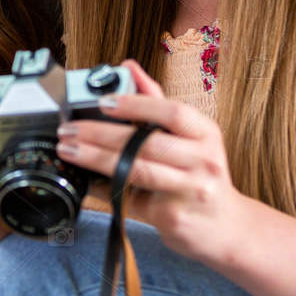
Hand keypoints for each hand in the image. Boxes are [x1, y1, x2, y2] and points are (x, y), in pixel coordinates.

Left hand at [56, 60, 243, 263]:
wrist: (225, 228)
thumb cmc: (201, 176)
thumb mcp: (191, 137)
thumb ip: (157, 103)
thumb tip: (128, 67)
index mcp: (206, 134)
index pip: (172, 113)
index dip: (137, 105)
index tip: (104, 101)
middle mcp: (203, 160)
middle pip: (147, 143)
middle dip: (101, 134)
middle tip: (70, 128)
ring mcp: (189, 191)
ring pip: (137, 171)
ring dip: (97, 159)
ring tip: (69, 150)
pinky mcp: (173, 217)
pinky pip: (131, 199)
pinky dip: (105, 188)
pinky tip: (85, 180)